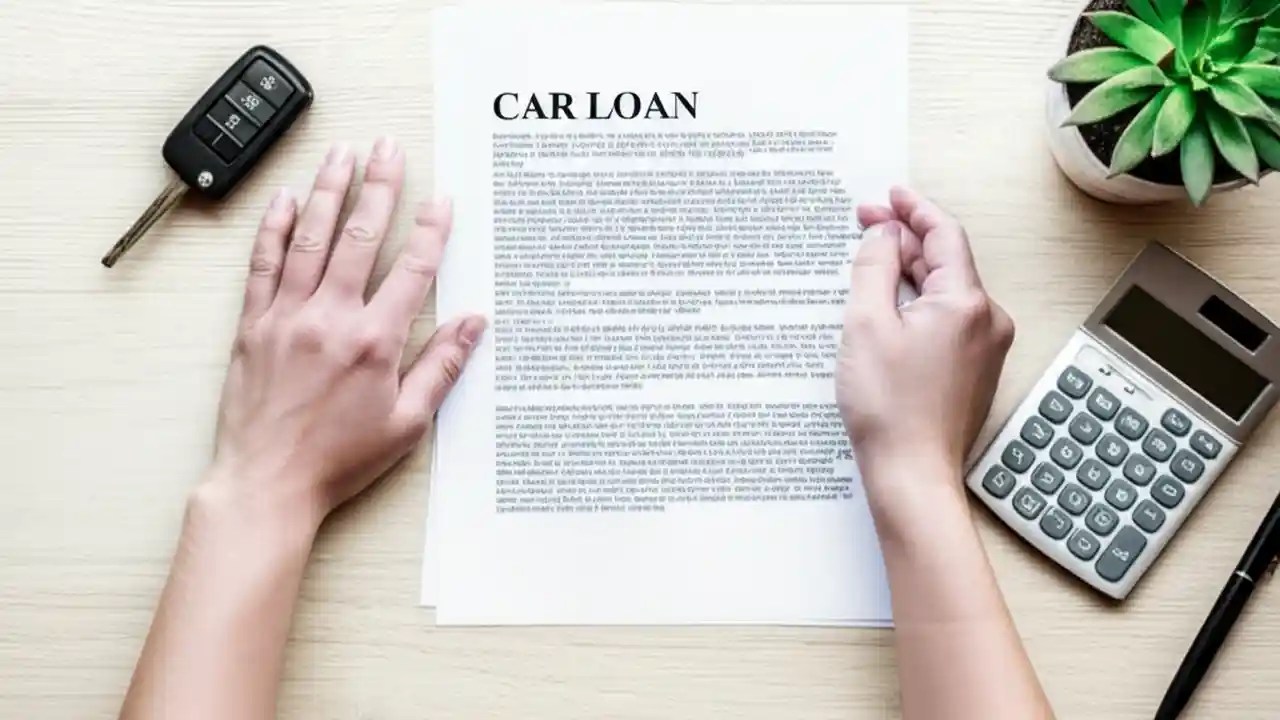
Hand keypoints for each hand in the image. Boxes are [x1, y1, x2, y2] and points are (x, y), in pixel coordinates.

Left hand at [204, 139, 484, 525]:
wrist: (267, 484)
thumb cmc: (339, 460)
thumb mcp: (407, 423)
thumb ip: (441, 367)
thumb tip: (474, 325)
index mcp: (375, 343)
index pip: (412, 271)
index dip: (431, 230)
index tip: (442, 200)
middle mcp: (330, 319)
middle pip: (360, 238)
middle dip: (379, 187)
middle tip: (388, 149)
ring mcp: (287, 317)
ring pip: (310, 238)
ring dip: (328, 191)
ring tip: (341, 154)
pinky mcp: (253, 326)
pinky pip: (264, 265)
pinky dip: (275, 228)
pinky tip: (286, 199)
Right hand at [837, 187, 1012, 504]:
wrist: (912, 473)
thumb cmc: (889, 408)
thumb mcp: (866, 324)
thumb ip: (875, 267)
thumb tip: (884, 235)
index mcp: (965, 302)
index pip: (943, 234)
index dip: (913, 209)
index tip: (889, 197)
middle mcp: (986, 321)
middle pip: (945, 261)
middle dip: (904, 241)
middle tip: (865, 226)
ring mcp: (985, 348)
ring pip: (945, 291)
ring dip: (910, 273)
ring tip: (870, 265)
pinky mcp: (974, 370)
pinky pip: (947, 320)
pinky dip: (919, 305)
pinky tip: (889, 308)